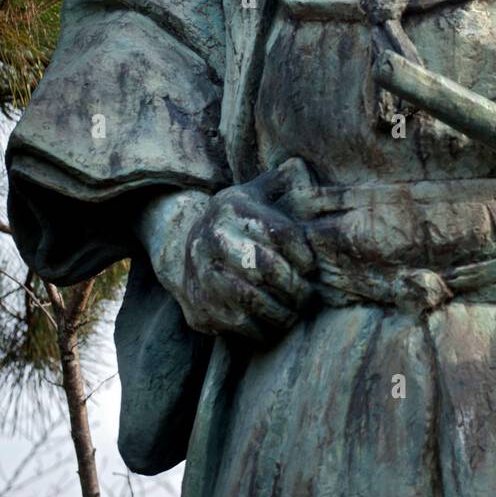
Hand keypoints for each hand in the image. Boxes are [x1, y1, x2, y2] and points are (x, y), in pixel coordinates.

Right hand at [181, 180, 315, 341]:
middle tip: (307, 294)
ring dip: (282, 310)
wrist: (185, 249)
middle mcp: (212, 238)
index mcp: (232, 208)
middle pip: (265, 268)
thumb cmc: (238, 221)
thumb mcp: (256, 193)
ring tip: (295, 310)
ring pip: (252, 299)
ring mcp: (202, 274)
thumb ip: (284, 181)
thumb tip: (306, 169)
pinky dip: (263, 327)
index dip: (302, 253)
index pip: (279, 232)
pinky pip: (239, 323)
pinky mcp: (199, 306)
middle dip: (294, 285)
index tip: (311, 266)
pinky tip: (273, 322)